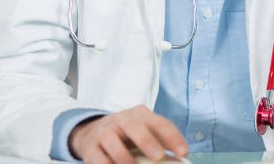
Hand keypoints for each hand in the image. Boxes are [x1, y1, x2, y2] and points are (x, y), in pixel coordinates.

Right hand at [69, 105, 187, 162]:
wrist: (93, 132)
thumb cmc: (127, 134)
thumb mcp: (144, 131)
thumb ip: (161, 141)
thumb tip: (180, 157)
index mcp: (141, 114)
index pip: (160, 123)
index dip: (173, 137)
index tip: (183, 152)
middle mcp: (122, 120)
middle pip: (135, 127)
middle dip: (148, 142)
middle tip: (159, 156)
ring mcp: (105, 132)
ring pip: (113, 143)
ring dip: (125, 158)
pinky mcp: (90, 147)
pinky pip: (98, 159)